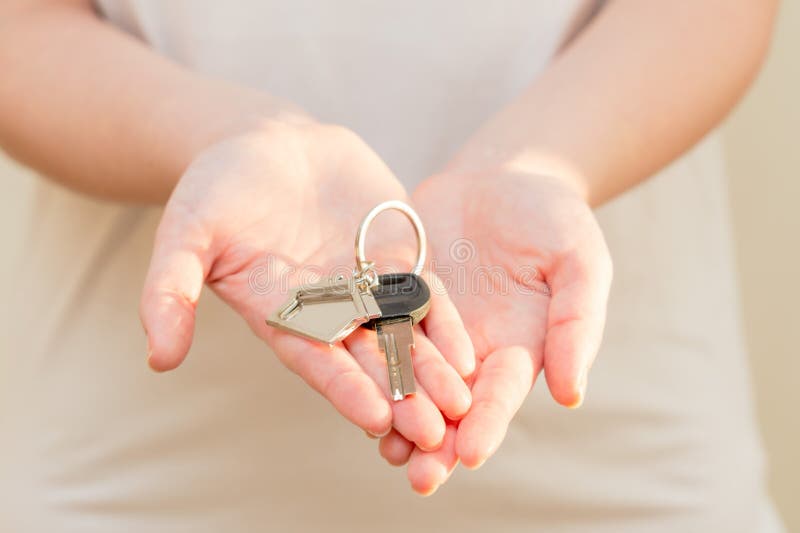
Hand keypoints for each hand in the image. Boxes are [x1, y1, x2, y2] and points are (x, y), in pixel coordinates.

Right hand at [139, 120, 473, 449]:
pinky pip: (427, 293)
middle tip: (434, 433)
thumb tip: (158, 360)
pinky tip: (472, 350)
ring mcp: (367, 286)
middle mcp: (330, 312)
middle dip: (401, 396)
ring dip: (434, 370)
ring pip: (406, 335)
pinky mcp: (396, 257)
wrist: (264, 144)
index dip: (345, 389)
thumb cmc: (217, 189)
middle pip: (370, 361)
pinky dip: (446, 321)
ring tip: (464, 402)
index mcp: (283, 316)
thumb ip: (170, 291)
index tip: (374, 419)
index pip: (317, 362)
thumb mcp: (185, 233)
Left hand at [377, 171, 611, 493]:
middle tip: (420, 476)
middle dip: (438, 442)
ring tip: (384, 448)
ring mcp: (433, 327)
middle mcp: (473, 349)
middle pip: (454, 404)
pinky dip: (369, 363)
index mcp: (520, 347)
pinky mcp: (399, 299)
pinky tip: (352, 387)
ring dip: (400, 416)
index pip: (502, 394)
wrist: (503, 177)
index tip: (470, 453)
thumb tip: (571, 395)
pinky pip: (382, 335)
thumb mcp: (579, 261)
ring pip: (413, 380)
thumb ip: (576, 323)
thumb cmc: (553, 218)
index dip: (488, 424)